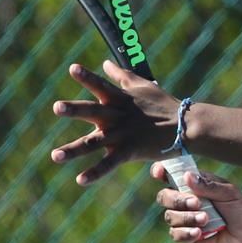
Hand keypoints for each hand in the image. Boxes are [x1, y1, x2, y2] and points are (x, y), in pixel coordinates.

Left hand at [49, 60, 177, 185]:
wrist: (186, 127)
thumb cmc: (164, 104)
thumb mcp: (142, 86)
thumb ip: (121, 75)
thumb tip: (106, 62)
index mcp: (120, 99)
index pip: (101, 86)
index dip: (87, 77)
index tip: (72, 69)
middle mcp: (118, 116)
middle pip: (93, 112)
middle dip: (75, 109)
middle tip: (57, 107)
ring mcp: (123, 135)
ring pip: (94, 143)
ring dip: (74, 150)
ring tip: (55, 156)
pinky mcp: (129, 152)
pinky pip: (110, 164)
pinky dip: (96, 172)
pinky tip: (80, 180)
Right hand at [153, 164, 241, 242]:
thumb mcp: (229, 193)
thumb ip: (208, 185)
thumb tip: (186, 176)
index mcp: (194, 184)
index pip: (170, 175)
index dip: (160, 172)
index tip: (159, 172)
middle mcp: (185, 200)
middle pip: (164, 196)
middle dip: (177, 199)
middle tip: (197, 203)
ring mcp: (185, 219)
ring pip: (170, 216)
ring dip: (187, 218)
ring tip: (206, 219)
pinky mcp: (187, 237)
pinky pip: (175, 234)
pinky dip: (186, 233)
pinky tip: (200, 233)